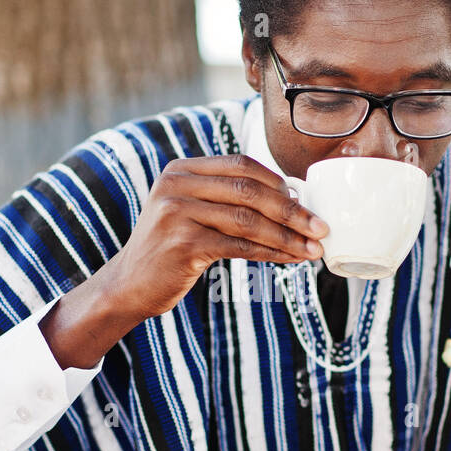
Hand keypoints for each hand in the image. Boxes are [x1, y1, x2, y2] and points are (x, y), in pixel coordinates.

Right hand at [107, 154, 328, 321]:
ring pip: (249, 220)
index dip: (278, 182)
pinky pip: (240, 247)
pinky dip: (271, 254)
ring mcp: (177, 213)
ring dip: (287, 237)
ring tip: (313, 249)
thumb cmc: (170, 250)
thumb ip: (224, 198)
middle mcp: (176, 184)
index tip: (306, 202)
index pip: (240, 165)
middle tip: (321, 228)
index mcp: (181, 169)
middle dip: (292, 211)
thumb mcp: (190, 212)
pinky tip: (290, 260)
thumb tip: (290, 199)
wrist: (129, 285)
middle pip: (249, 191)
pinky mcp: (183, 243)